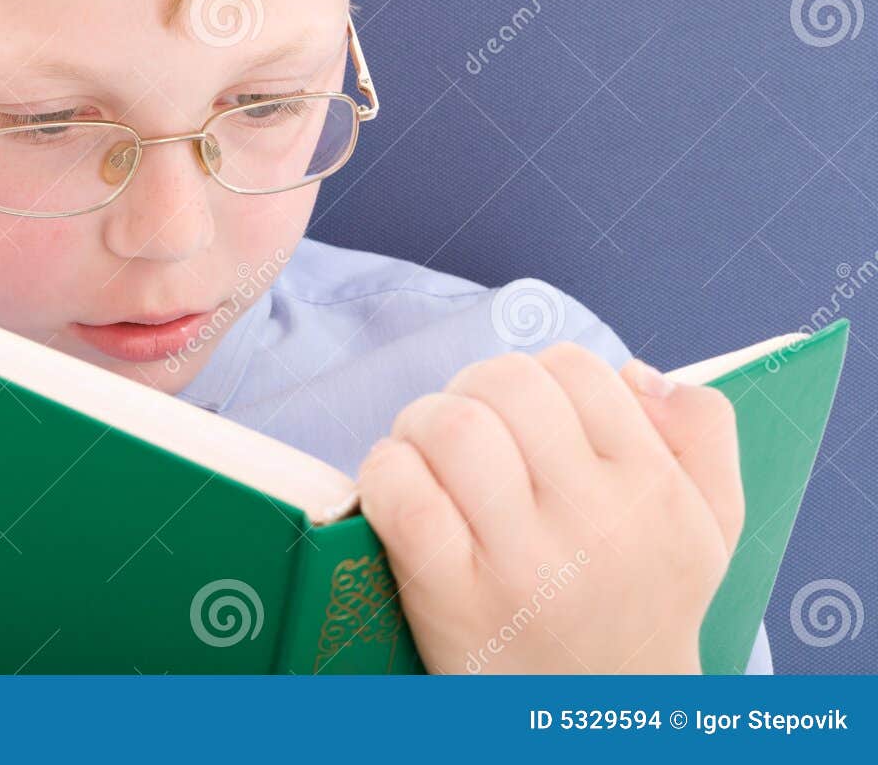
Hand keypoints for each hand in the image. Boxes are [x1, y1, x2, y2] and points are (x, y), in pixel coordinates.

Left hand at [358, 342, 743, 673]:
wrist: (603, 726)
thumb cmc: (642, 610)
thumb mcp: (709, 527)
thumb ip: (700, 435)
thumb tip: (636, 373)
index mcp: (654, 491)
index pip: (576, 369)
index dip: (534, 379)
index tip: (522, 421)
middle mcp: (596, 521)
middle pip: (504, 383)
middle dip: (468, 392)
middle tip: (462, 433)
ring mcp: (523, 562)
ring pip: (451, 424)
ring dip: (419, 425)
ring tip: (426, 457)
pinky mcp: (454, 597)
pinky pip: (403, 491)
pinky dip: (386, 472)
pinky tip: (397, 488)